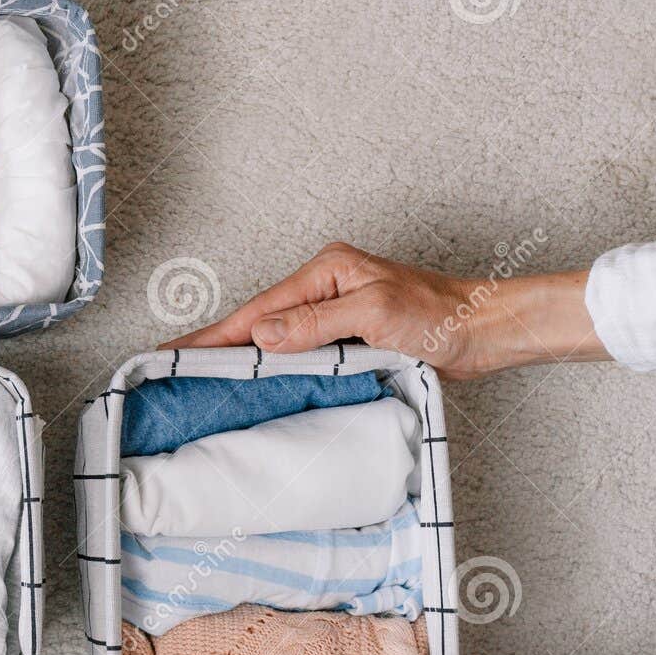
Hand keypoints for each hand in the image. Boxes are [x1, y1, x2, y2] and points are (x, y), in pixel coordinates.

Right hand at [165, 243, 606, 378]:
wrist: (485, 330)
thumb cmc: (440, 315)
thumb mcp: (374, 314)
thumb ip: (315, 323)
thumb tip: (260, 333)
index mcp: (325, 271)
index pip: (258, 309)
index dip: (215, 335)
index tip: (174, 353)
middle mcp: (325, 287)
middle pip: (258, 320)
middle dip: (216, 344)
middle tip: (170, 368)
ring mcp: (336, 311)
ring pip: (275, 337)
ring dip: (240, 358)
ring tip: (198, 378)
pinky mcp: (348, 336)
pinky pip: (298, 351)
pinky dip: (272, 366)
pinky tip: (253, 382)